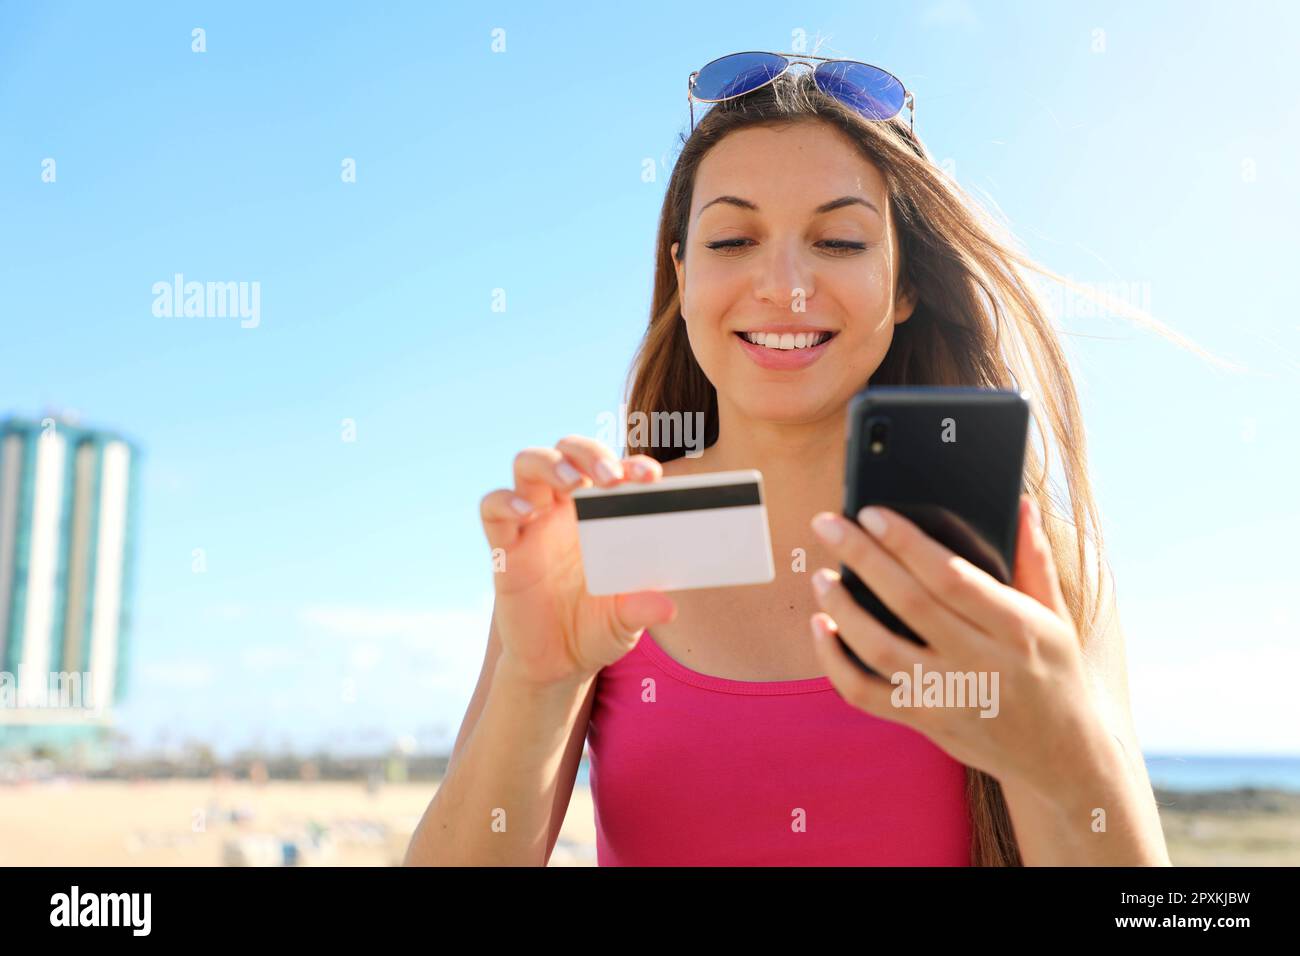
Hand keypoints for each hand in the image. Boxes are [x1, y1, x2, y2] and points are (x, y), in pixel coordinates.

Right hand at [481, 436, 676, 686]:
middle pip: (568, 451)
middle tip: (610, 476)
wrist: (556, 664)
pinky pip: (493, 508)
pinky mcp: (503, 545)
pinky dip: (505, 502)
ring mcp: (532, 522)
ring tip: (572, 482)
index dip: (632, 466)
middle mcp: (566, 509)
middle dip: (588, 453)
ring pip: (530, 464)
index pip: (615, 472)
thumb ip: (641, 609)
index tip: (650, 478)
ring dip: (550, 463)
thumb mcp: (625, 622)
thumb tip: (667, 606)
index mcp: (603, 515)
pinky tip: (526, 513)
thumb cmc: (596, 629)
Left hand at [806, 494, 1105, 795]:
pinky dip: (833, 661)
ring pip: (878, 649)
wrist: (1057, 756)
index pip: (951, 576)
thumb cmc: (1052, 673)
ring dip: (841, 608)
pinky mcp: (924, 722)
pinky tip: (822, 628)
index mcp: (1016, 627)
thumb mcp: (1055, 616)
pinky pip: (864, 694)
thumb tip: (1020, 504)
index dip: (906, 541)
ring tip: (821, 577)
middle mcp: (981, 662)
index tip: (872, 513)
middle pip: (908, 602)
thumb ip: (1033, 560)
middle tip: (827, 525)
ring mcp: (948, 697)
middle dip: (861, 557)